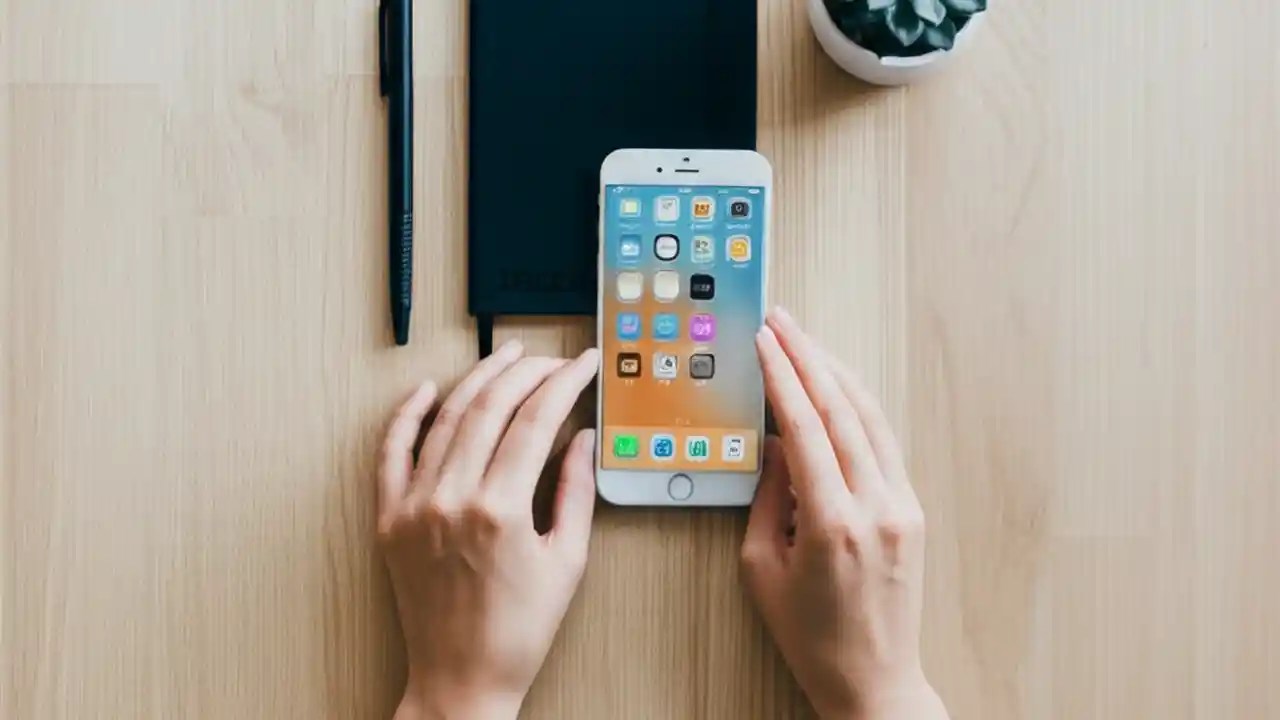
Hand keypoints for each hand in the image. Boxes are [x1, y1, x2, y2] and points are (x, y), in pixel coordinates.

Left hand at [377, 341, 600, 719]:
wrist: (462, 679)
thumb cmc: (518, 631)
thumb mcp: (567, 561)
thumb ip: (576, 492)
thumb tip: (583, 438)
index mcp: (501, 510)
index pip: (536, 421)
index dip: (564, 383)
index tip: (582, 364)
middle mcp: (452, 499)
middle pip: (490, 408)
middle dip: (526, 373)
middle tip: (551, 360)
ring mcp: (415, 507)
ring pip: (445, 419)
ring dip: (477, 380)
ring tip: (504, 357)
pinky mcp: (390, 520)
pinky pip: (391, 454)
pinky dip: (406, 416)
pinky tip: (426, 389)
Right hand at [741, 309, 947, 719]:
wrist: (874, 680)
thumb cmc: (809, 636)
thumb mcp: (763, 568)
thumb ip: (767, 497)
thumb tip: (775, 444)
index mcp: (832, 524)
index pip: (805, 429)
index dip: (782, 378)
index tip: (765, 341)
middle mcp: (876, 507)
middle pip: (842, 411)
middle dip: (809, 358)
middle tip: (783, 322)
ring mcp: (902, 507)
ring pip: (871, 420)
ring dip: (838, 374)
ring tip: (808, 341)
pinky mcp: (913, 512)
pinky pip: (885, 446)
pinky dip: (859, 410)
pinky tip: (838, 389)